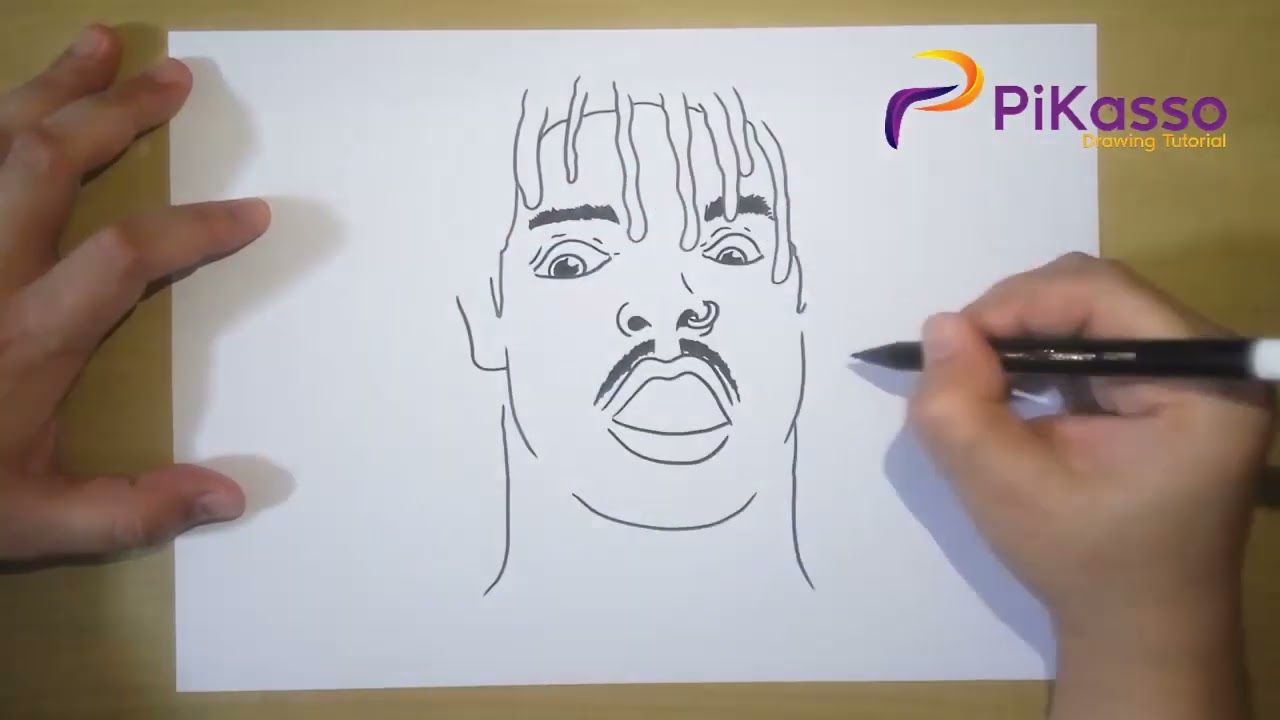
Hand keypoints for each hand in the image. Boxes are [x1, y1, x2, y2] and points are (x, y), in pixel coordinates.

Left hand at [0, 25, 268, 564]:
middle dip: (116, 114)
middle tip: (172, 77)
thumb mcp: (33, 522)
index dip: (197, 226)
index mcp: (27, 336)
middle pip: (49, 166)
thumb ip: (130, 508)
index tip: (252, 213)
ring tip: (95, 43)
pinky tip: (9, 106)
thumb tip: (234, 496)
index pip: (128, 255)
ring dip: (49, 89)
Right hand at [908, 252, 1273, 719]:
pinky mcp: (1172, 387)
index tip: (950, 347)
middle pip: (1098, 294)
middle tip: (961, 368)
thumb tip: (940, 328)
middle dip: (1016, 320)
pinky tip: (1017, 396)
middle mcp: (1214, 365)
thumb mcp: (1008, 494)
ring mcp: (1197, 374)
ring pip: (1091, 310)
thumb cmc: (1087, 568)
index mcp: (1206, 386)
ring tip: (983, 384)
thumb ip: (961, 412)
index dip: (1016, 306)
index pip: (1102, 295)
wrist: (1142, 629)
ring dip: (1026, 338)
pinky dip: (1044, 357)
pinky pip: (1097, 340)